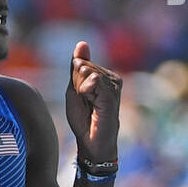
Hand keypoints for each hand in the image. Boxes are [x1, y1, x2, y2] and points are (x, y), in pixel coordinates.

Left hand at [65, 40, 121, 165]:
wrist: (91, 143)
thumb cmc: (83, 120)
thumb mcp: (75, 90)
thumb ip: (77, 68)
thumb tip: (82, 43)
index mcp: (104, 76)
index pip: (80, 63)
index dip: (74, 81)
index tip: (81, 98)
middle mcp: (112, 78)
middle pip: (82, 66)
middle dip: (76, 85)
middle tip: (85, 103)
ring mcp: (114, 85)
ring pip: (86, 72)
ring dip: (80, 91)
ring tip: (89, 105)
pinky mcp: (112, 94)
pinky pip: (93, 80)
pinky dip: (85, 91)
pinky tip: (91, 102)